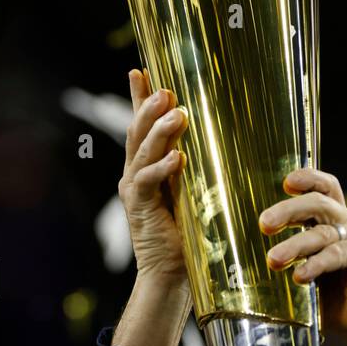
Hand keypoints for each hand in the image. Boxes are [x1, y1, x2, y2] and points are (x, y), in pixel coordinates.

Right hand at [118, 68, 189, 286]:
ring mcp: (133, 191)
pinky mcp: (140, 209)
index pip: (140, 128)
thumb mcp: (191, 194)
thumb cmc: (187, 237)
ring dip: (159, 131)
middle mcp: (134, 176)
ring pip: (142, 152)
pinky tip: (177, 156)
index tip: (140, 71)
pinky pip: (148, 182)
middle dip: (149, 107)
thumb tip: (212, 144)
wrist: (170, 274)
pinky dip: (162, 167)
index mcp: (144, 169)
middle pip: (137, 132)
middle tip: (166, 89)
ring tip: (175, 113)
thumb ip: (193, 170)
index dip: (138, 99)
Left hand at [258, 168, 346, 345]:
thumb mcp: (310, 274)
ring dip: (294, 245)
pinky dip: (315, 264)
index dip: (307, 178)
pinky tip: (300, 276)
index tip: (285, 182)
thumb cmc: (338, 301)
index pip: (324, 189)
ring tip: (274, 260)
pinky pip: (335, 255)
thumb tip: (250, 262)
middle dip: (287, 210)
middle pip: (318, 202)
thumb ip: (292, 261)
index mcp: (335, 222)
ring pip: (322, 232)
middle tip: (264, 224)